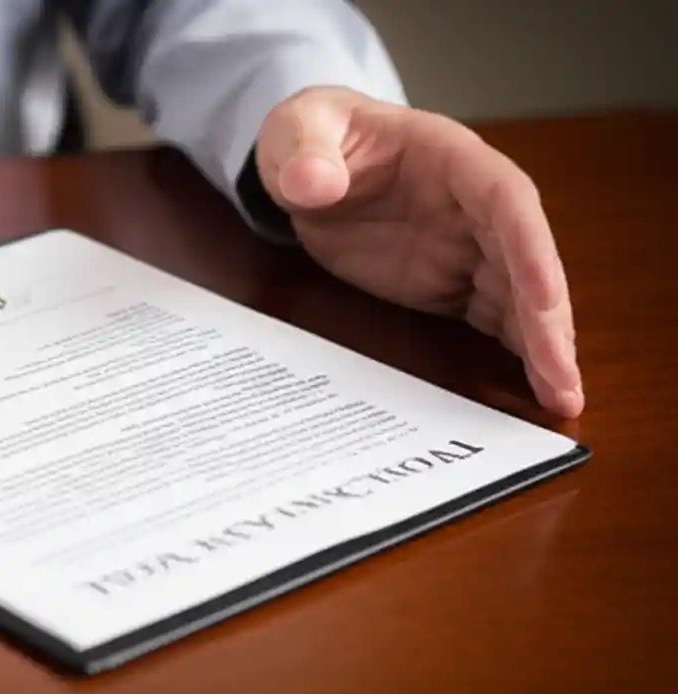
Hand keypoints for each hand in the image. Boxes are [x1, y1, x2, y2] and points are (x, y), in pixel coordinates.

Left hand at [255, 86, 582, 417]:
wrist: (303, 162)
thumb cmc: (313, 134)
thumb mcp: (296, 127)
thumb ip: (304, 149)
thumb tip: (312, 182)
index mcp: (452, 158)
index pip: (507, 202)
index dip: (530, 250)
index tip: (545, 300)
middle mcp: (473, 206)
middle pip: (526, 260)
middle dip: (547, 320)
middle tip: (563, 380)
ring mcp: (464, 247)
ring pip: (518, 297)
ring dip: (541, 347)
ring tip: (562, 399)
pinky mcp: (447, 283)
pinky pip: (492, 318)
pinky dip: (513, 352)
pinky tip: (533, 392)